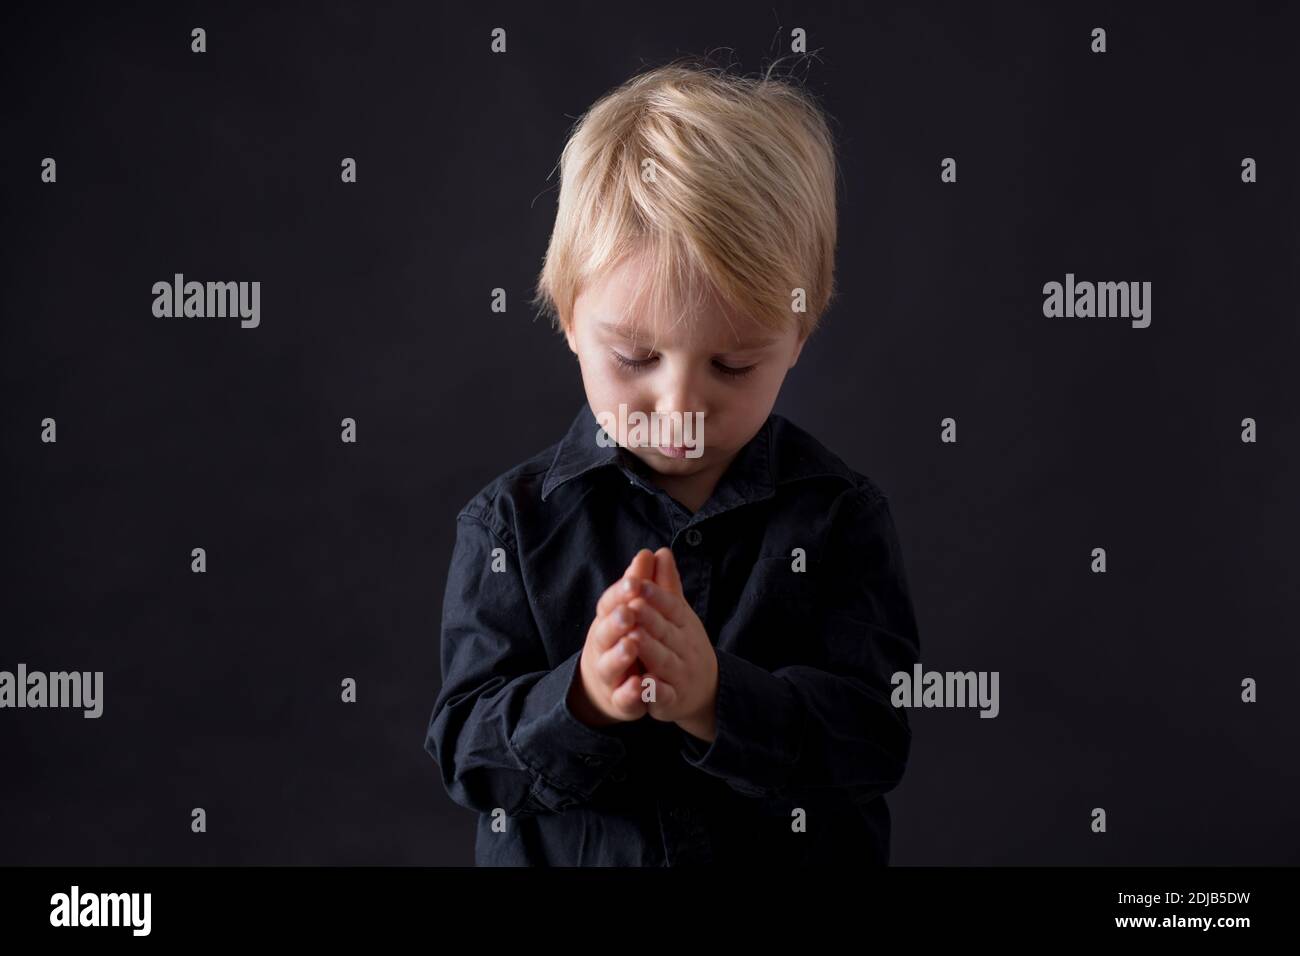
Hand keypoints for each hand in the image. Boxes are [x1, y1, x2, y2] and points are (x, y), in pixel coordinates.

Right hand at [569, 549, 656, 725]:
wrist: (610, 688)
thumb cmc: (623, 639)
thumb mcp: (634, 611)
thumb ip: (645, 584)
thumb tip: (654, 552)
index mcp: (608, 621)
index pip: (610, 603)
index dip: (621, 592)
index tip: (634, 581)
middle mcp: (603, 646)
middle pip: (605, 632)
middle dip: (617, 621)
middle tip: (629, 612)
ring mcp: (609, 674)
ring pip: (610, 664)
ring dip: (620, 655)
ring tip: (632, 644)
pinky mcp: (619, 700)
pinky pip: (623, 698)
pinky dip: (630, 693)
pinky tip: (640, 685)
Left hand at [625, 548, 718, 741]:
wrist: (707, 691)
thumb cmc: (684, 644)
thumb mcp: (678, 615)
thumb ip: (667, 586)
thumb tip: (661, 551)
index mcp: (683, 624)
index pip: (669, 606)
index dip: (653, 594)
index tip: (635, 582)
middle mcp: (685, 648)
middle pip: (665, 631)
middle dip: (648, 618)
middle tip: (630, 606)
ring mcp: (680, 675)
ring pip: (664, 661)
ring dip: (649, 649)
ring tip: (633, 637)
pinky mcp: (672, 700)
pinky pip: (664, 695)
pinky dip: (654, 691)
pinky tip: (642, 684)